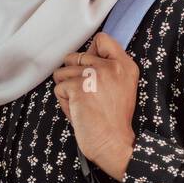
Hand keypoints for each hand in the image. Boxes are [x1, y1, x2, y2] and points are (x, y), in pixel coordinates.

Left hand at [52, 32, 138, 180]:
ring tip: (84, 106)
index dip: (89, 51)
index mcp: (125, 65)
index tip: (89, 67)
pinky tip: (79, 112)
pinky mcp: (78, 87)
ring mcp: (94, 75)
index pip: (102, 39)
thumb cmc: (113, 120)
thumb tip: (83, 54)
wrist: (114, 143)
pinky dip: (64, 103)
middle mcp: (111, 66)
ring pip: (62, 73)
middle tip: (88, 97)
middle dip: (73, 77)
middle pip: (75, 57)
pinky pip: (59, 89)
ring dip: (68, 91)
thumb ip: (106, 68)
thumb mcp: (121, 87)